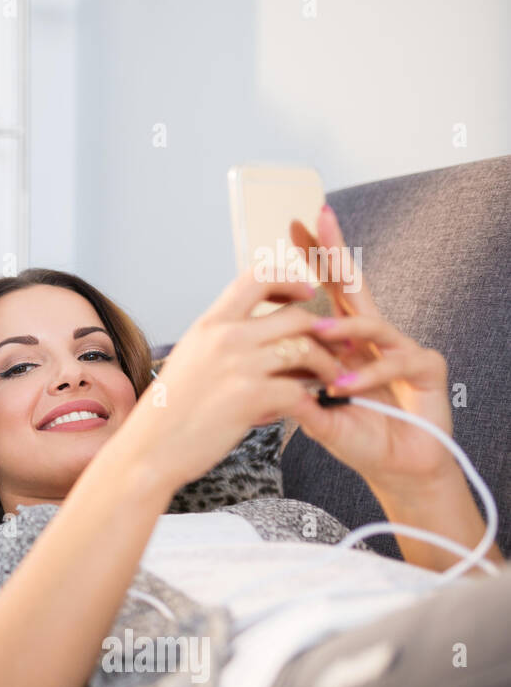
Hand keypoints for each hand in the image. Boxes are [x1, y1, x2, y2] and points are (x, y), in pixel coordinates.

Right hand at [117, 264, 344, 492]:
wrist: (149, 449)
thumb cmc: (168, 412)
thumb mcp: (190, 359)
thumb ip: (221, 341)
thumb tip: (255, 332)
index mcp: (209, 324)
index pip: (257, 277)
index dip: (289, 280)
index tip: (306, 293)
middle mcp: (224, 338)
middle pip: (295, 316)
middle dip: (324, 333)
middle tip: (337, 349)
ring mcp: (238, 366)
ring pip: (305, 349)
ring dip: (326, 365)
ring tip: (331, 379)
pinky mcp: (250, 398)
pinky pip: (299, 389)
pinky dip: (311, 399)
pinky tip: (309, 407)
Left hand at [287, 205, 457, 493]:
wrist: (397, 468)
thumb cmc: (359, 437)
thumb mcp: (316, 416)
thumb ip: (294, 397)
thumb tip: (261, 380)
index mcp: (344, 340)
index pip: (325, 291)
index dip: (311, 262)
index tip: (288, 230)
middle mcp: (372, 337)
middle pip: (353, 284)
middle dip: (335, 252)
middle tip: (320, 218)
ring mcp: (400, 347)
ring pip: (371, 323)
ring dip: (342, 330)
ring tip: (317, 336)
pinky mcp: (425, 367)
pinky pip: (396, 360)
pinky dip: (369, 373)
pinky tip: (347, 387)